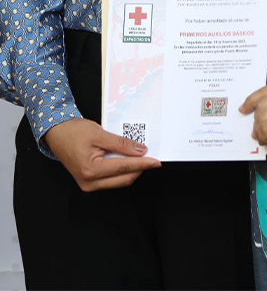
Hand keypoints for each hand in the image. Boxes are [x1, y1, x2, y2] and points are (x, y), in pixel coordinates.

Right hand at [44, 117, 160, 191]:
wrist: (57, 134)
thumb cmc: (74, 133)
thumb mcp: (100, 134)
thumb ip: (122, 144)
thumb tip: (141, 151)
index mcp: (91, 170)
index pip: (125, 168)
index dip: (143, 164)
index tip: (157, 161)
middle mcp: (89, 182)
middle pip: (125, 178)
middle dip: (140, 168)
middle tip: (151, 157)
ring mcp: (89, 184)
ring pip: (120, 181)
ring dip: (132, 170)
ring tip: (139, 156)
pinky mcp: (90, 182)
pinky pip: (112, 179)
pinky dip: (122, 171)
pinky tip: (127, 160)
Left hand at [241, 84, 266, 166]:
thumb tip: (266, 116)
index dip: (252, 99)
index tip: (245, 108)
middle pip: (261, 104)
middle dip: (256, 120)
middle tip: (258, 132)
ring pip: (261, 116)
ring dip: (259, 130)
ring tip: (265, 138)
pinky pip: (265, 128)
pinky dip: (263, 137)